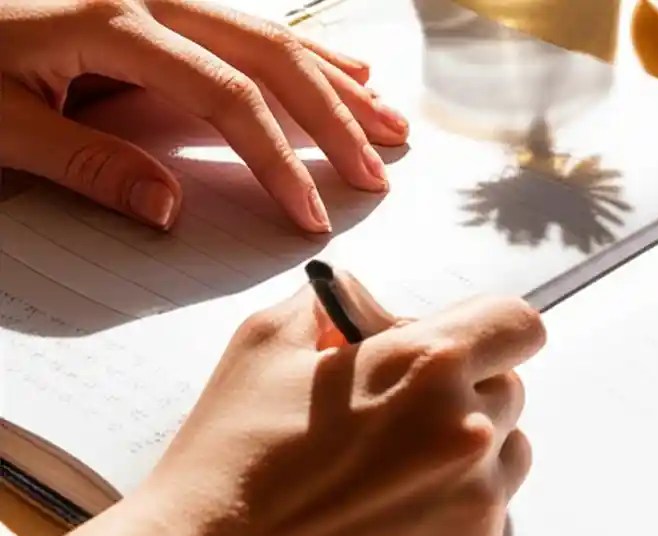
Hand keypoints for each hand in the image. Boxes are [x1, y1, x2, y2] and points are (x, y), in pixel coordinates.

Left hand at [0, 0, 409, 231]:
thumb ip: (86, 164)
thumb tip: (167, 208)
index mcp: (116, 22)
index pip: (226, 98)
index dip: (277, 159)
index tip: (309, 212)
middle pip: (271, 59)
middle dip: (334, 119)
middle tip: (377, 172)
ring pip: (274, 38)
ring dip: (338, 85)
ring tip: (390, 124)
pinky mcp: (164, 11)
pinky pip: (252, 30)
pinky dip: (309, 57)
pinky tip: (349, 72)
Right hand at [0, 283, 545, 535]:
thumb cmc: (232, 455)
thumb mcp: (267, 343)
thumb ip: (336, 301)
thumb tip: (369, 298)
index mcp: (430, 364)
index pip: (516, 324)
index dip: (487, 328)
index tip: (460, 342)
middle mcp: (469, 428)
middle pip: (509, 386)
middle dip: (464, 387)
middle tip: (396, 411)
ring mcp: (478, 497)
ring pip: (507, 447)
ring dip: (468, 446)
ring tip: (395, 466)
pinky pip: (492, 507)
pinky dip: (456, 502)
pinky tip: (391, 512)